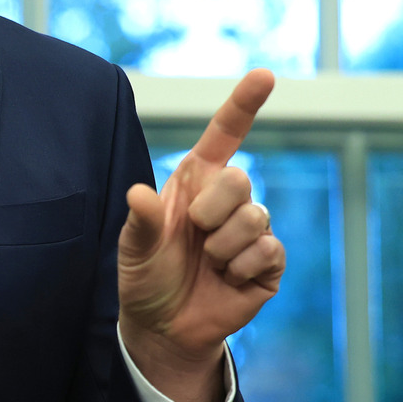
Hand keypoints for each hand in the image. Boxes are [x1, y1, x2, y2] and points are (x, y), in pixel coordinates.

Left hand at [116, 69, 285, 401]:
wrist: (164, 325)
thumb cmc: (147, 274)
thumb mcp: (133, 247)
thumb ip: (139, 220)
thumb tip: (137, 194)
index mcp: (195, 181)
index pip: (225, 134)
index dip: (244, 103)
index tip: (264, 75)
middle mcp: (226, 199)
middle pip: (240, 180)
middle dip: (211, 210)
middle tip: (193, 233)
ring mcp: (251, 229)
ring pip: (255, 218)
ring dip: (222, 246)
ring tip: (207, 262)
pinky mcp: (269, 262)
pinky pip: (267, 250)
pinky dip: (241, 268)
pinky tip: (227, 279)